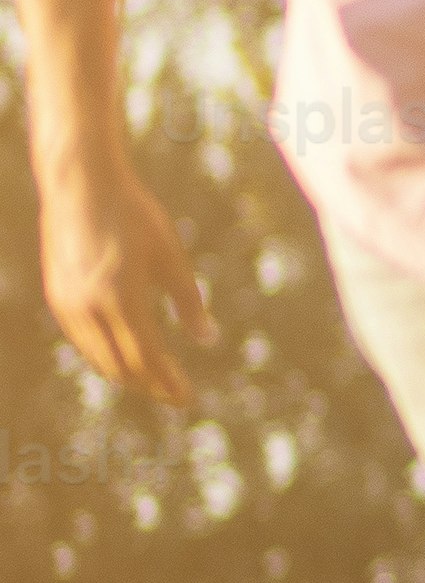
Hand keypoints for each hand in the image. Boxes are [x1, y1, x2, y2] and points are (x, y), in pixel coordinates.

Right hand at [37, 152, 216, 402]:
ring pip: (98, 357)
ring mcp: (67, 304)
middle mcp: (89, 307)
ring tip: (152, 380)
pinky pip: (83, 340)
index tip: (187, 398)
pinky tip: (122, 354)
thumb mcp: (170, 255)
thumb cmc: (133, 215)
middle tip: (173, 394)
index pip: (147, 358)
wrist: (81, 183)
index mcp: (120, 298)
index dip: (167, 383)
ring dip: (126, 374)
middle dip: (149, 385)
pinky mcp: (57, 296)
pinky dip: (104, 354)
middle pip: (121, 366)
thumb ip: (189, 301)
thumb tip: (209, 339)